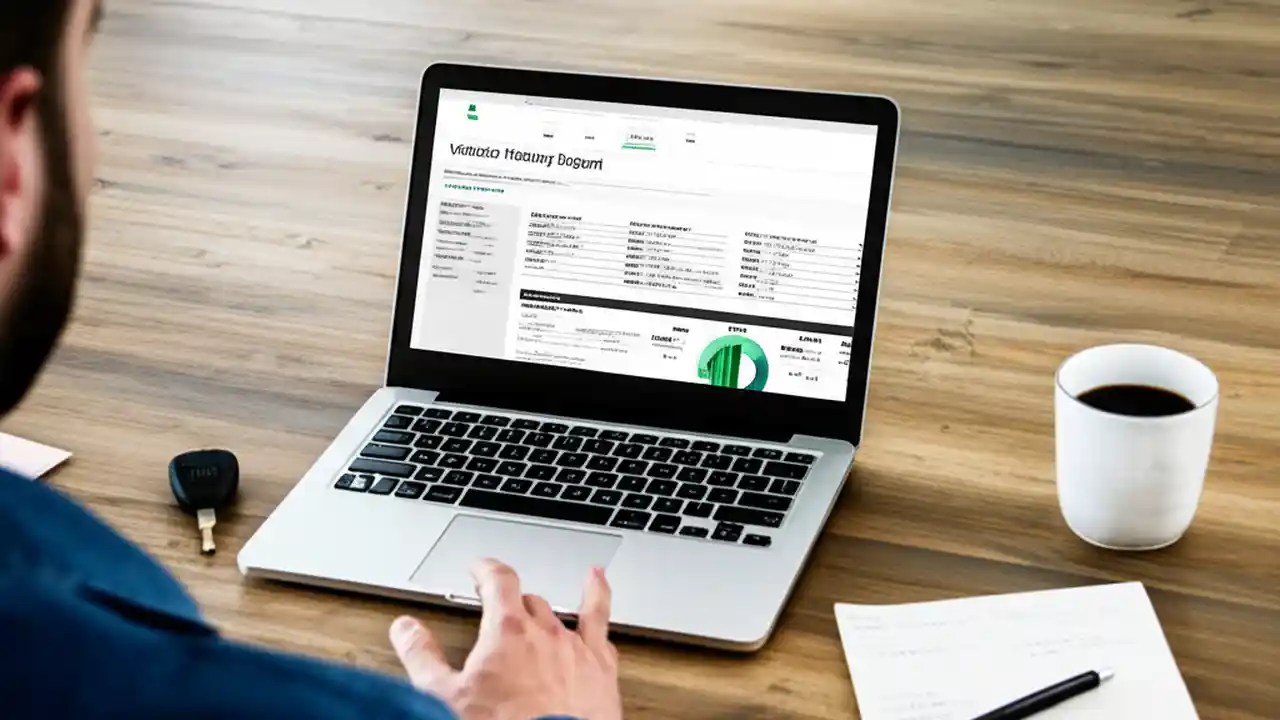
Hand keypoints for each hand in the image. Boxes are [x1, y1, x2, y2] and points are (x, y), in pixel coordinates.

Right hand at [389, 559, 621, 719]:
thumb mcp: (445, 698)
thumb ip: (422, 657)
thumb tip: (405, 629)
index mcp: (508, 632)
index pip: (498, 581)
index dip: (487, 569)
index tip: (480, 567)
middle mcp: (545, 632)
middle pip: (529, 600)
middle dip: (513, 601)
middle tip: (502, 603)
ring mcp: (576, 649)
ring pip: (564, 610)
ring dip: (552, 603)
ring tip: (565, 583)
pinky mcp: (601, 668)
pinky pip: (602, 623)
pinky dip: (600, 598)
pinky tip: (601, 589)